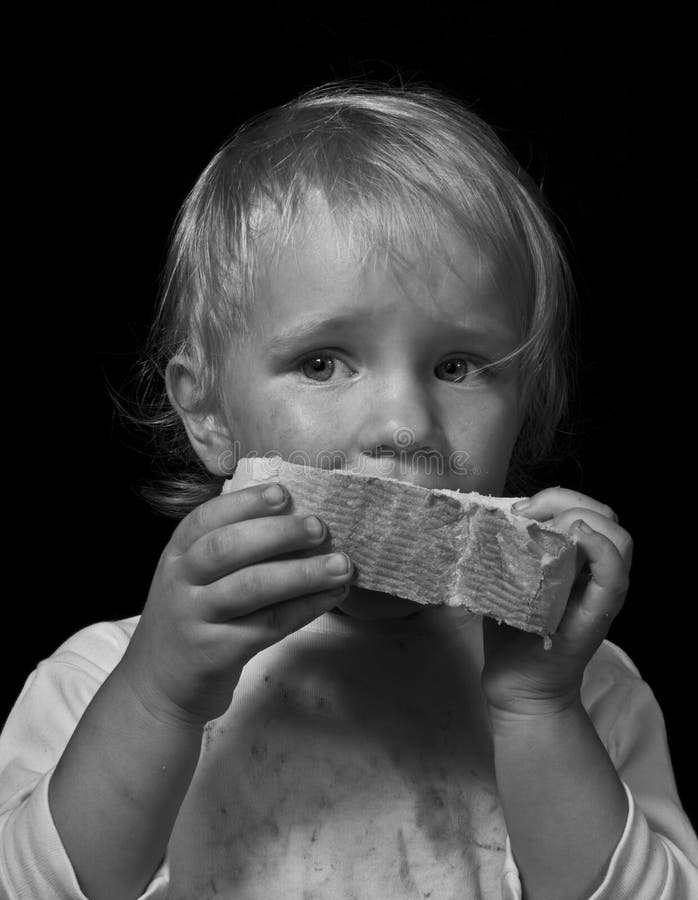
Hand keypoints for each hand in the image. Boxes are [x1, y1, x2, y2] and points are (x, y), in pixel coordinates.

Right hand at [119, 484, 353, 727]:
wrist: (156, 687)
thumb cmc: (191, 620)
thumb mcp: (193, 576)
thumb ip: (231, 549)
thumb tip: (298, 518)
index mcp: (177, 552)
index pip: (208, 517)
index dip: (247, 503)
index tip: (284, 493)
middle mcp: (181, 581)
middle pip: (228, 548)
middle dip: (278, 534)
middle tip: (319, 528)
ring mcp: (195, 618)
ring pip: (251, 587)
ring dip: (301, 573)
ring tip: (340, 565)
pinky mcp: (216, 652)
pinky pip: (268, 624)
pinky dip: (304, 608)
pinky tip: (331, 597)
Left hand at [480, 488, 632, 719]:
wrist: (516, 685)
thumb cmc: (509, 631)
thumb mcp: (504, 578)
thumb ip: (503, 548)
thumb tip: (478, 516)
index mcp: (574, 558)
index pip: (583, 508)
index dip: (554, 497)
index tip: (517, 509)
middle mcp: (593, 571)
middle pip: (603, 514)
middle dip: (564, 499)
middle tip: (525, 514)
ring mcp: (600, 592)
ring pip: (618, 538)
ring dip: (582, 518)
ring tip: (545, 527)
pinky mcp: (598, 615)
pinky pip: (614, 576)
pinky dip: (602, 549)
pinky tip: (578, 537)